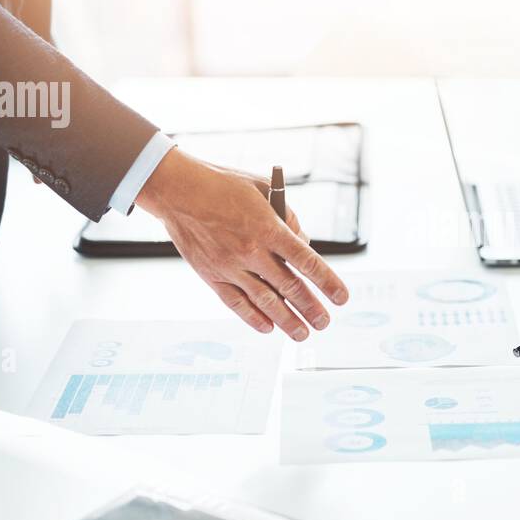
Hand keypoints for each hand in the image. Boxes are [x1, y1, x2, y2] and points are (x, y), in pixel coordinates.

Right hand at [136, 148, 348, 339]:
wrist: (178, 190)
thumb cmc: (223, 184)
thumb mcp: (264, 189)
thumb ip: (288, 216)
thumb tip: (303, 243)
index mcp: (269, 227)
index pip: (307, 261)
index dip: (327, 282)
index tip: (342, 298)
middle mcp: (252, 251)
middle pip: (290, 287)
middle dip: (311, 308)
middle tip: (324, 323)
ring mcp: (230, 266)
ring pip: (265, 301)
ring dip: (287, 321)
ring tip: (302, 334)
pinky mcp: (211, 275)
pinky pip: (236, 303)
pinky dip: (253, 318)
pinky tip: (268, 328)